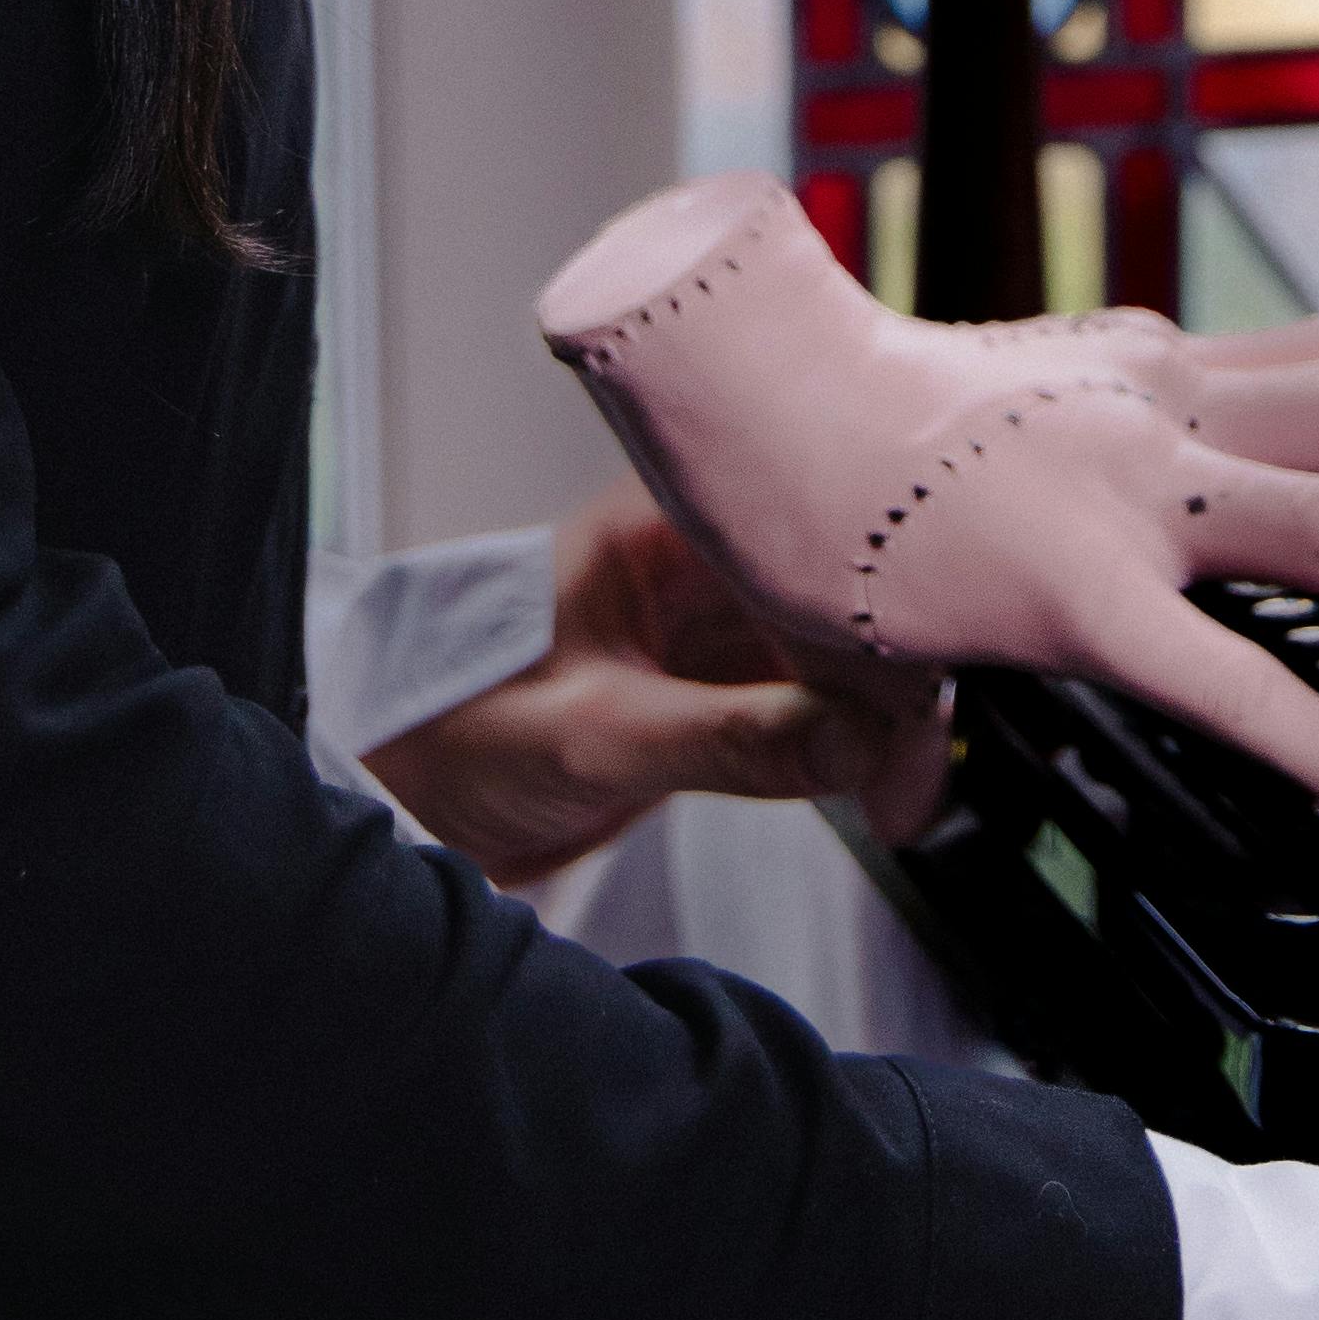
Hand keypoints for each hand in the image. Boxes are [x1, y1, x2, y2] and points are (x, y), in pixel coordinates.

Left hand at [368, 492, 958, 892]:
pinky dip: (857, 739)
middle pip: (848, 595)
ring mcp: (722, 610)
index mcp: (666, 519)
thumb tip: (857, 743)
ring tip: (896, 800)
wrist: (411, 782)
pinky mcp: (729, 670)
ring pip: (849, 645)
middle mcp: (707, 549)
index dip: (872, 647)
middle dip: (893, 693)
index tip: (899, 741)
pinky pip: (825, 690)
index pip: (812, 559)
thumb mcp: (593, 738)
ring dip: (884, 721)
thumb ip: (726, 739)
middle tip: (907, 793)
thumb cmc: (461, 727)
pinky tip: (868, 787)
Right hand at [536, 178, 1318, 807]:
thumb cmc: (827, 426)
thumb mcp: (961, 477)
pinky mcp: (1061, 585)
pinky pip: (1198, 659)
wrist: (734, 398)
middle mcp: (1148, 405)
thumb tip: (934, 746)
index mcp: (1136, 370)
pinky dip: (1289, 715)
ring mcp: (1115, 489)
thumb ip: (989, 591)